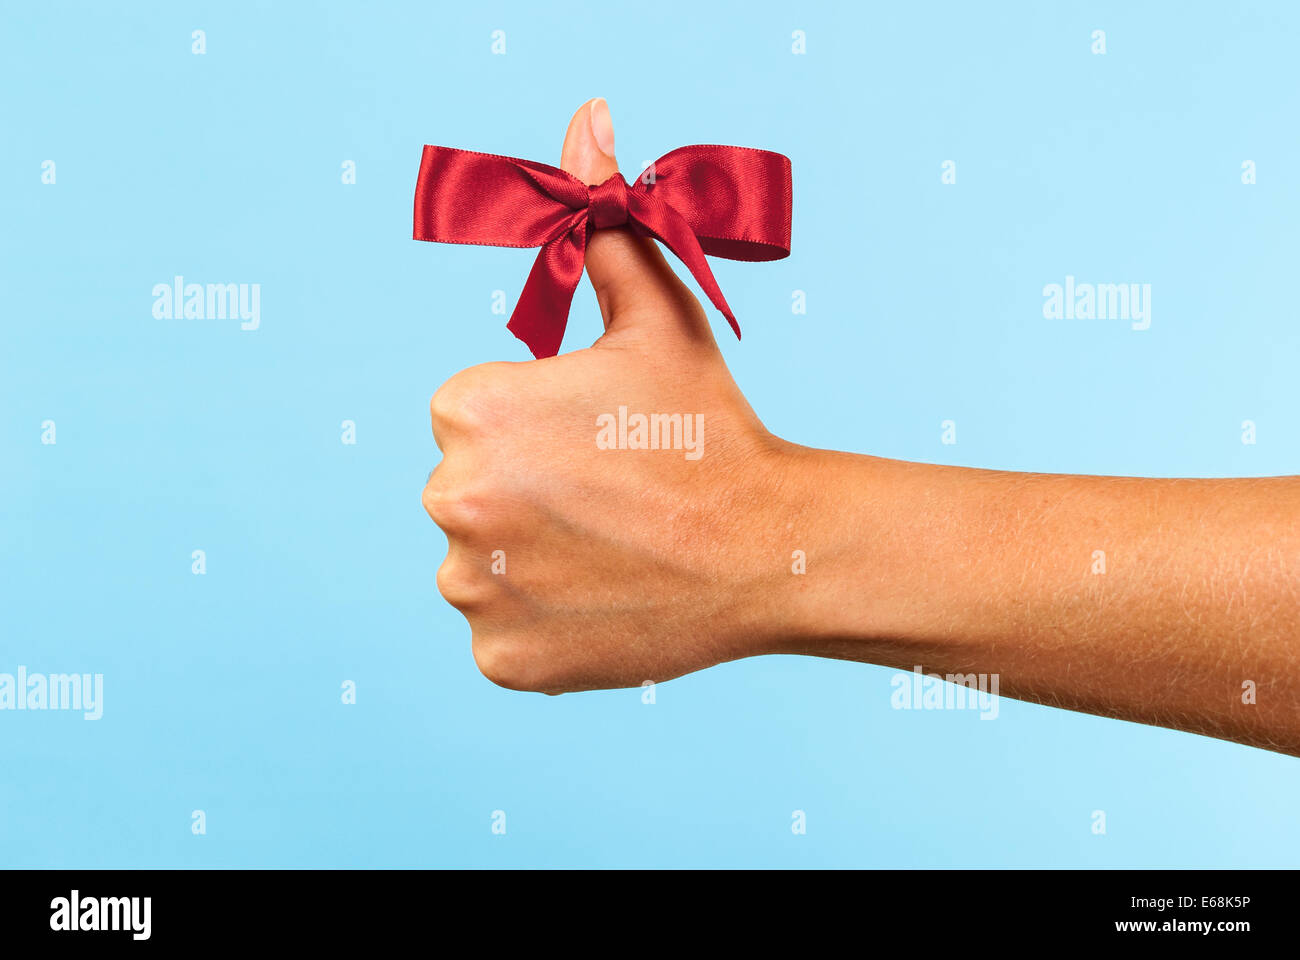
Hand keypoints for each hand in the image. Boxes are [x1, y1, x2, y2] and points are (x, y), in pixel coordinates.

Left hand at [423, 98, 799, 692]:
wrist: (771, 550)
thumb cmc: (711, 428)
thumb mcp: (655, 315)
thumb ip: (601, 224)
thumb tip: (586, 121)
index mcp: (470, 413)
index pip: (471, 417)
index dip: (538, 427)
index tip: (598, 443)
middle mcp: (452, 501)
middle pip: (471, 489)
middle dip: (528, 490)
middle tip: (612, 498)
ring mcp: (475, 591)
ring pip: (482, 563)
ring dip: (530, 558)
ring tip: (612, 550)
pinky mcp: (502, 660)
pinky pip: (501, 631)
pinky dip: (540, 621)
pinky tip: (603, 599)